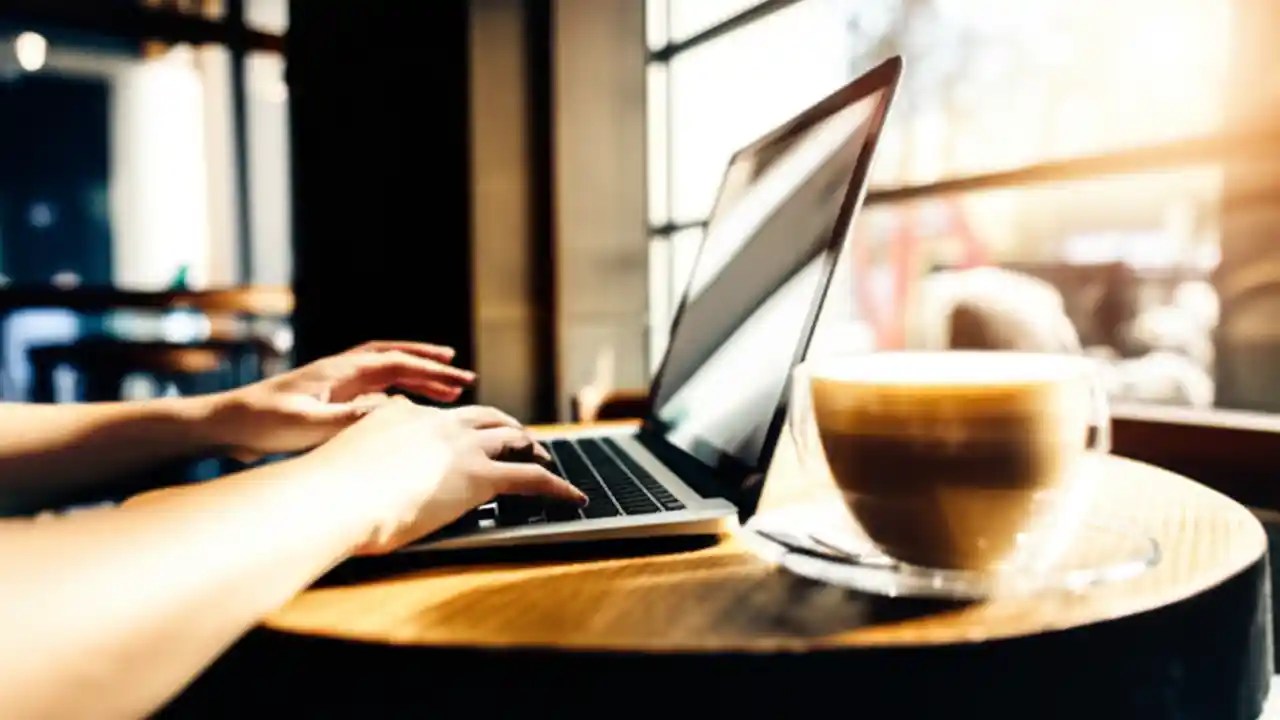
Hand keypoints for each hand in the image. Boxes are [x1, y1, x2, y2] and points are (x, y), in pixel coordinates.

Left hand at [209, 340, 474, 459]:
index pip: (395, 363)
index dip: (429, 369)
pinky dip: (397, 389)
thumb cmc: (261, 422)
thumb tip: (387, 411)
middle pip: (396, 360)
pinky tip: (407, 405)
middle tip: (462, 378)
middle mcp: (340, 371)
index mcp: (339, 372)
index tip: (457, 376)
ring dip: (416, 376)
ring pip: (386, 372)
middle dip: (431, 367)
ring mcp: (335, 383)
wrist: (226, 424)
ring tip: (446, 389)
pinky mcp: (328, 397)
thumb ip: (346, 418)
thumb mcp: (305, 424)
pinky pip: (373, 387)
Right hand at [303, 397, 586, 553]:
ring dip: (532, 447)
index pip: (435, 417)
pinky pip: (532, 478)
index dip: (452, 428)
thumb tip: (335, 481)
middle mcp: (436, 423)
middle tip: (517, 439)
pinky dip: (557, 485)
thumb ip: (349, 464)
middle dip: (504, 427)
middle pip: (483, 417)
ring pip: (511, 438)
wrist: (336, 495)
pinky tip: (572, 495)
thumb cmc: (324, 493)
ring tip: (545, 458)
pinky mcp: (482, 476)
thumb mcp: (335, 466)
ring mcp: (461, 446)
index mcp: (400, 416)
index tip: (457, 438)